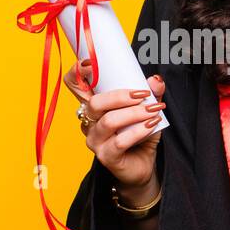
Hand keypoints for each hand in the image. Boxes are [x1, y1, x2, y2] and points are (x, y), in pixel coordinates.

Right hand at [63, 59, 165, 200]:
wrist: (143, 165)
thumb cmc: (138, 134)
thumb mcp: (146, 109)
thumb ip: (151, 94)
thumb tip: (156, 80)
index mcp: (93, 106)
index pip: (74, 84)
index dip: (77, 72)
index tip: (91, 63)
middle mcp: (88, 122)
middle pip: (94, 103)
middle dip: (120, 96)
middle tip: (143, 94)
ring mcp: (94, 141)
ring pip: (109, 121)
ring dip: (134, 113)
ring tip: (153, 111)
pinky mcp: (105, 156)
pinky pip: (120, 141)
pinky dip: (139, 130)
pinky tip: (152, 125)